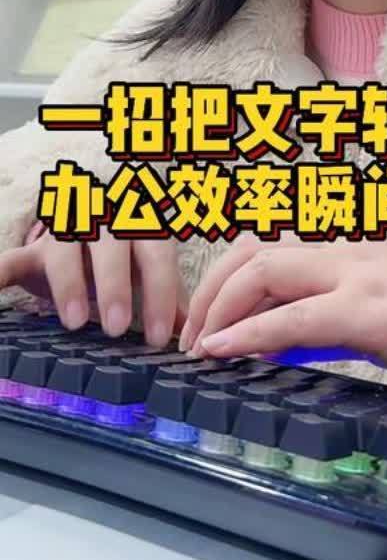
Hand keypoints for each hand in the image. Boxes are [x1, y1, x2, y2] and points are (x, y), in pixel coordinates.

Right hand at [0, 225, 186, 347]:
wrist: (86, 225)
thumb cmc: (126, 256)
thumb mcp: (149, 272)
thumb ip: (170, 296)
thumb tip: (195, 331)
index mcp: (140, 227)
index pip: (156, 254)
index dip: (159, 294)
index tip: (157, 337)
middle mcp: (104, 222)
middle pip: (110, 245)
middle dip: (114, 284)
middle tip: (117, 326)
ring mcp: (65, 234)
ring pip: (65, 248)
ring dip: (69, 282)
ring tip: (73, 321)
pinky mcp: (31, 251)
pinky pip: (11, 259)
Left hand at [180, 236, 386, 381]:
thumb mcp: (384, 311)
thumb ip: (335, 316)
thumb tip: (282, 339)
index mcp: (349, 252)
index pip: (270, 248)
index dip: (226, 279)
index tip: (206, 318)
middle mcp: (346, 254)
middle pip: (254, 253)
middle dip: (209, 292)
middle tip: (190, 336)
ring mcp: (357, 278)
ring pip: (264, 274)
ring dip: (218, 309)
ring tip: (199, 346)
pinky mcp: (369, 313)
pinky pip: (292, 318)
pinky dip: (247, 332)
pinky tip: (222, 350)